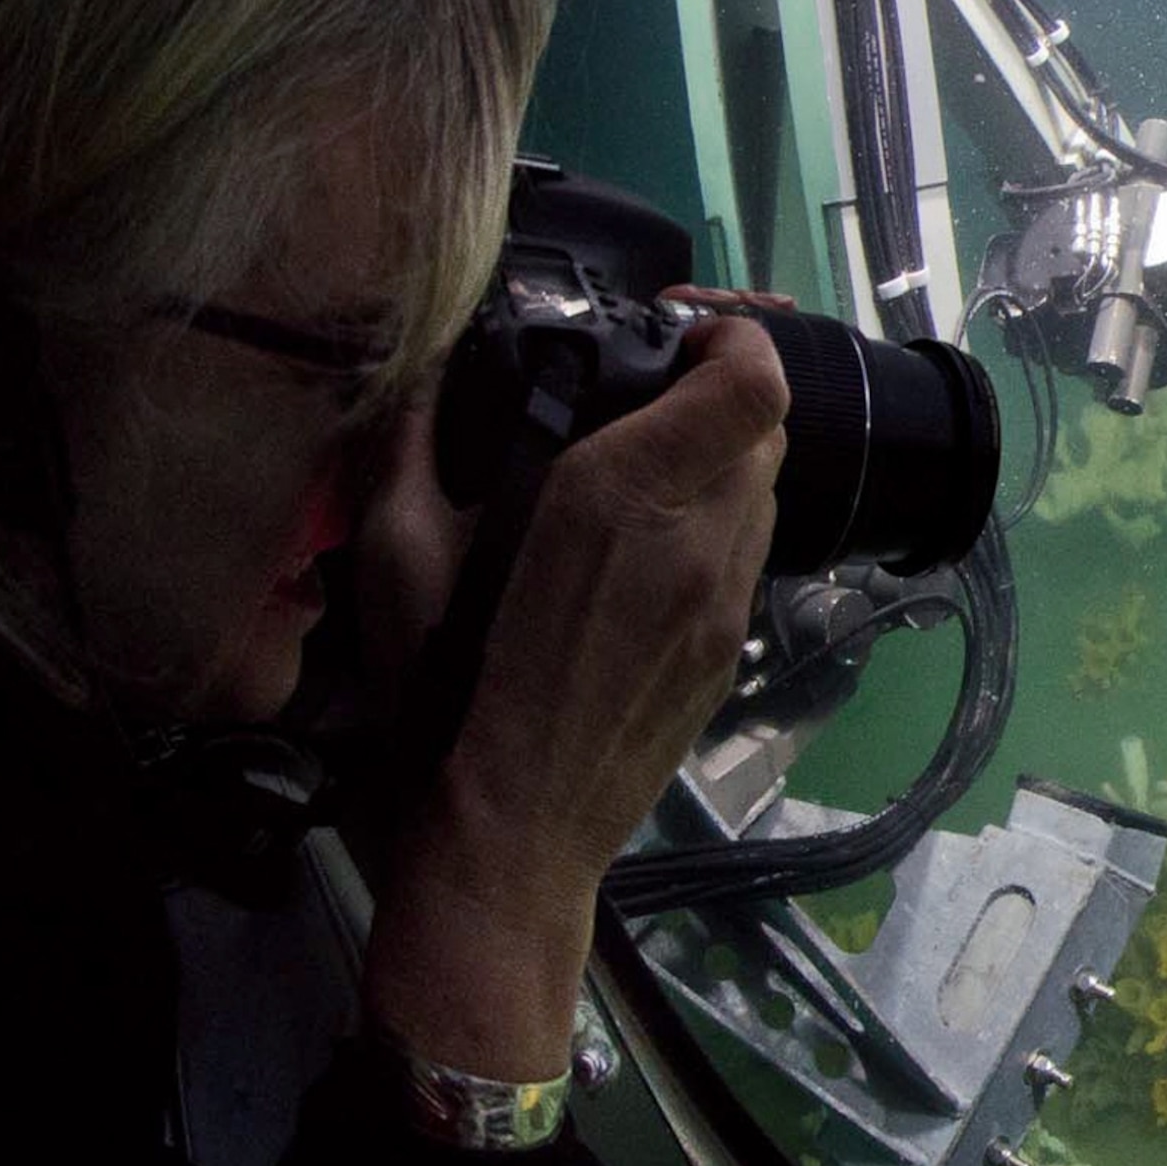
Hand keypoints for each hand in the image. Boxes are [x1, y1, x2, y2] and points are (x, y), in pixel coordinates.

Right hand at [364, 316, 788, 1078]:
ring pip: (767, 489)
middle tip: (656, 388)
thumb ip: (407, 440)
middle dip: (721, 392)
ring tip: (649, 464)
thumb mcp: (398, 552)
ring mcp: (727, 600)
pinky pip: (749, 552)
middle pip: (767, 425)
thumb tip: (409, 363)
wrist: (513, 829)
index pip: (752, 381)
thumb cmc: (446, 688)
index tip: (680, 336)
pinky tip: (651, 544)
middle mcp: (700, 539)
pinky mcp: (732, 648)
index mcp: (622, 495)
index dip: (735, 338)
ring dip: (724, 458)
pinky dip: (718, 523)